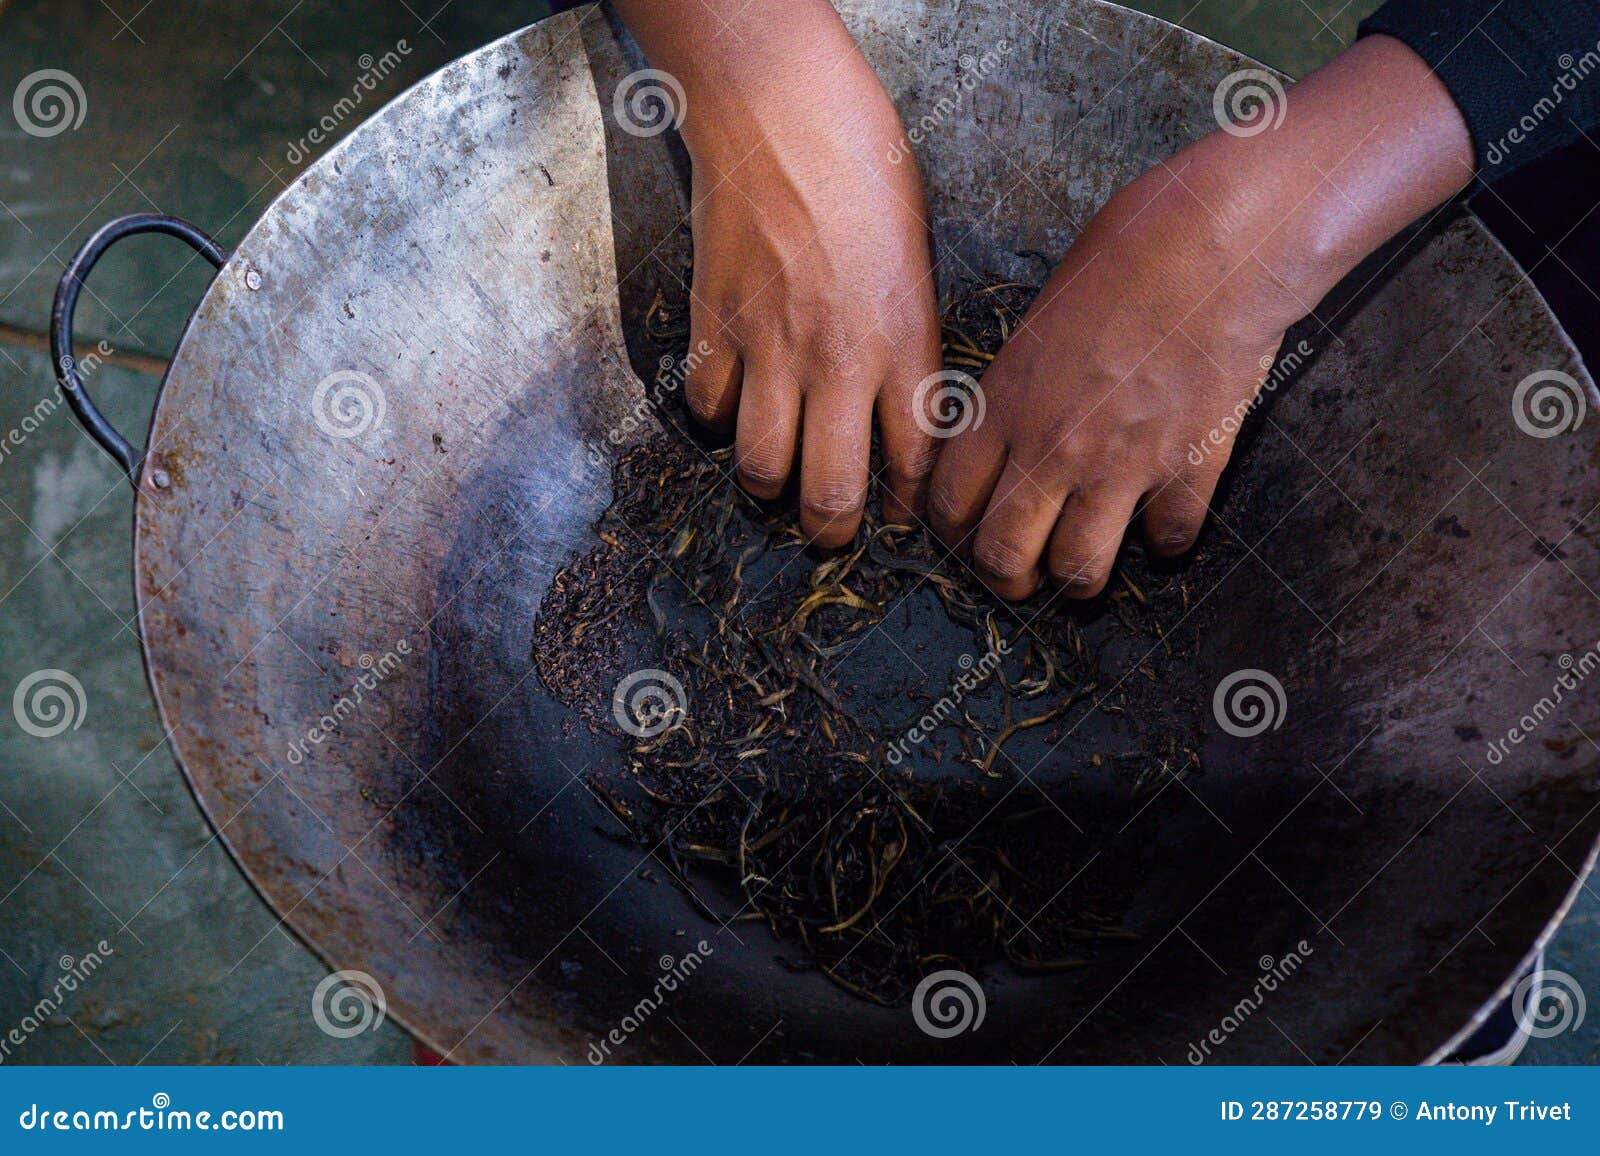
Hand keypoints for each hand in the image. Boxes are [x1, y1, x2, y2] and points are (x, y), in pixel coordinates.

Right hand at [614, 0, 940, 546]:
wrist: (779, 113)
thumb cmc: (863, 168)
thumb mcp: (916, 260)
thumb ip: (907, 341)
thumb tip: (899, 405)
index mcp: (903, 341)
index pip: (913, 463)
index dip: (908, 506)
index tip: (902, 516)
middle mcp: (839, 360)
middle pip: (829, 492)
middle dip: (832, 529)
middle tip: (831, 529)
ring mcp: (770, 348)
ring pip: (761, 466)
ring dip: (769, 484)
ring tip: (777, 477)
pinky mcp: (715, 326)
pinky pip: (708, 408)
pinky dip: (718, 418)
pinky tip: (734, 402)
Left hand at [928, 34, 1472, 598]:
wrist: (1220, 246)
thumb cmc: (1132, 251)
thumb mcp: (1045, 311)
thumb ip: (1023, 378)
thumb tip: (1016, 410)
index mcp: (1006, 403)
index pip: (949, 501)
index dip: (952, 531)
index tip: (967, 534)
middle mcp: (1051, 446)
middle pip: (1002, 554)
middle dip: (1004, 577)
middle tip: (1020, 576)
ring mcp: (1120, 465)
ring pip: (1078, 569)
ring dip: (1079, 579)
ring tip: (1085, 570)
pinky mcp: (1187, 470)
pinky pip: (1169, 540)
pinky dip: (1166, 543)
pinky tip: (1164, 527)